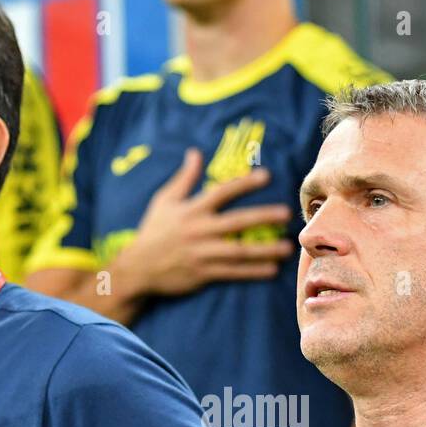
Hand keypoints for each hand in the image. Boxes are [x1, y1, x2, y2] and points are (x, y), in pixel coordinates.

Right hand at [111, 148, 294, 300]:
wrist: (137, 268)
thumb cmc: (153, 231)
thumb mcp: (164, 200)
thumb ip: (184, 178)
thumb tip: (195, 152)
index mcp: (192, 210)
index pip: (222, 192)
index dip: (244, 183)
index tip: (267, 176)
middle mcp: (199, 230)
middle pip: (237, 222)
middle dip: (263, 217)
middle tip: (286, 214)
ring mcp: (202, 254)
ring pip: (239, 251)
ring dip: (265, 250)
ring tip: (287, 248)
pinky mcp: (203, 274)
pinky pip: (233, 273)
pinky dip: (253, 272)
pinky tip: (271, 270)